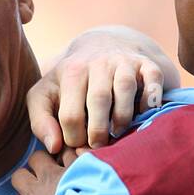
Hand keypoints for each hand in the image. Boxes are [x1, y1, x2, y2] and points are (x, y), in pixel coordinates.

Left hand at [28, 26, 179, 152]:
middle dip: (98, 131)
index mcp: (71, 72)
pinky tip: (143, 113)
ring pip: (125, 88)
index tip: (77, 145)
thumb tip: (54, 147)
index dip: (73, 138)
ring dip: (122, 117)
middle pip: (98, 99)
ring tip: (117, 132)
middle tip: (98, 146)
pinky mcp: (146, 64)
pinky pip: (153, 79)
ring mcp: (124, 61)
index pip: (70, 114)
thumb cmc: (69, 83)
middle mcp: (98, 63)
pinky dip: (151, 99)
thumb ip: (40, 122)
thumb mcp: (45, 96)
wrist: (100, 46)